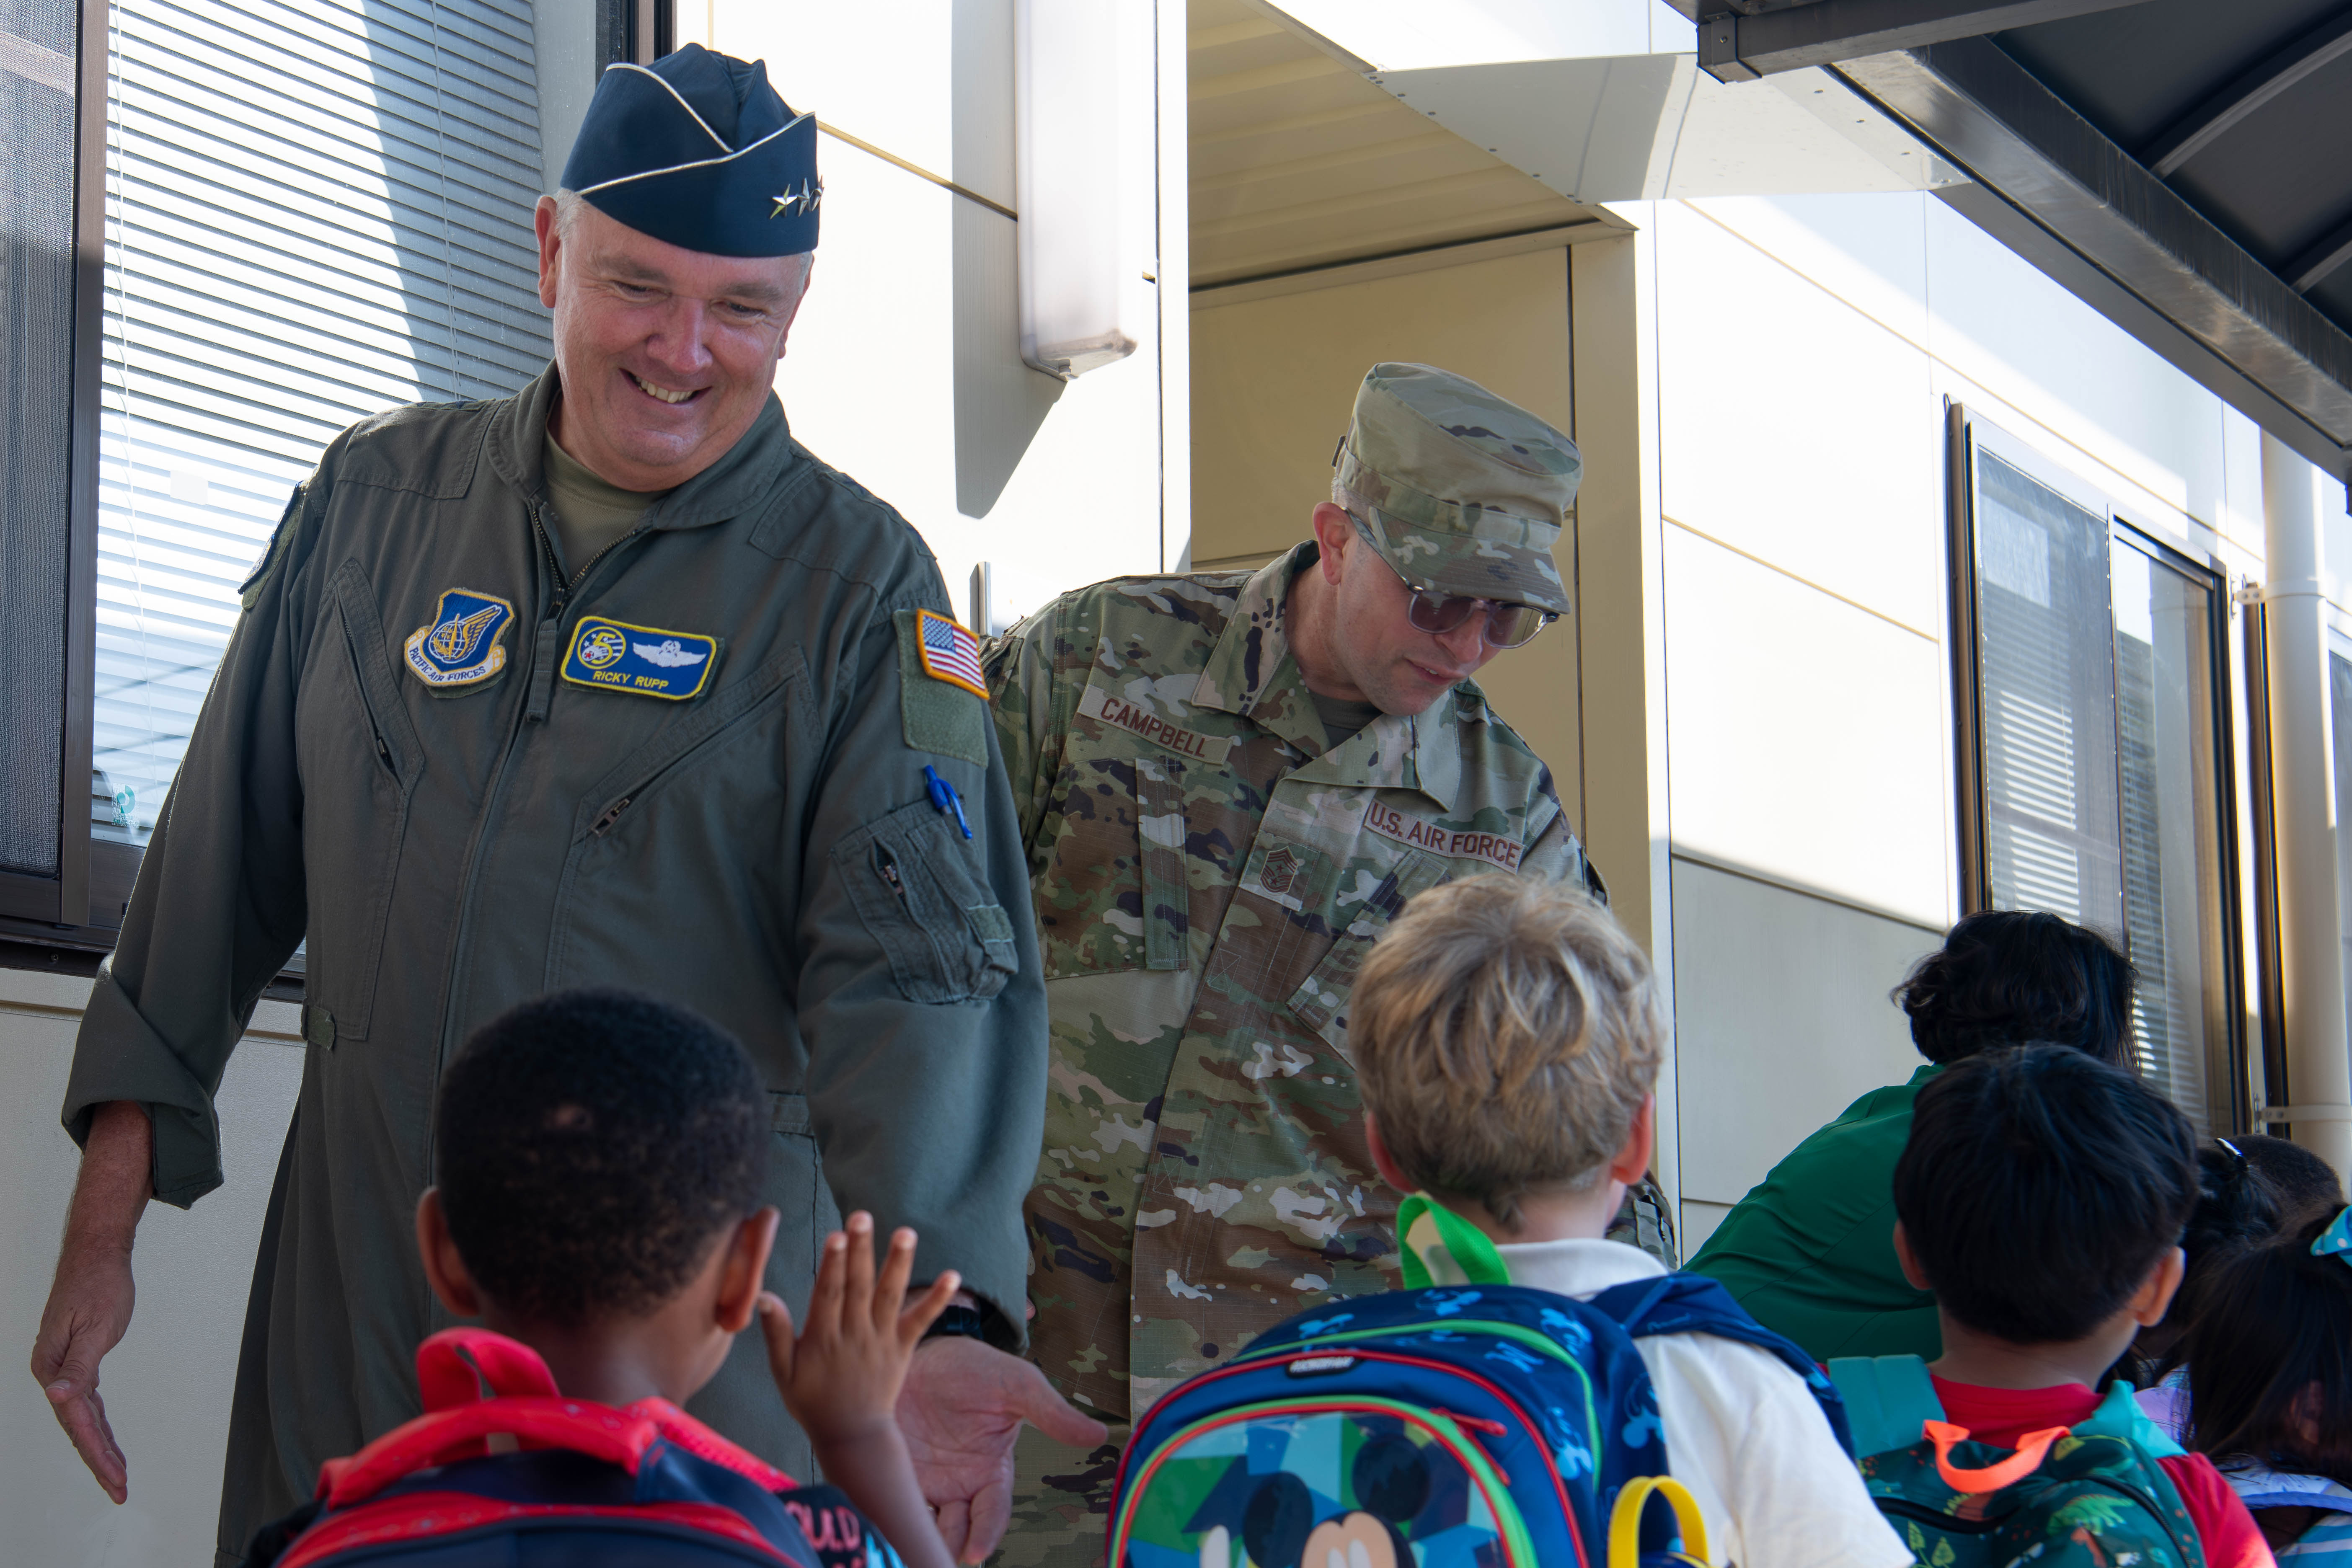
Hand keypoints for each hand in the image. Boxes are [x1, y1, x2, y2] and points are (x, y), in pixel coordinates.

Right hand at [31, 1099, 150, 1505]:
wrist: (96, 1252)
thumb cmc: (99, 1283)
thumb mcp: (97, 1323)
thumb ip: (78, 1365)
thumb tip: (58, 1395)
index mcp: (54, 1366)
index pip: (77, 1420)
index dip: (97, 1452)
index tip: (117, 1476)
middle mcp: (53, 1372)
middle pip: (78, 1427)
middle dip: (100, 1461)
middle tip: (121, 1490)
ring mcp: (63, 1369)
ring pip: (82, 1419)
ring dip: (99, 1449)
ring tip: (118, 1477)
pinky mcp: (77, 1362)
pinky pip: (87, 1404)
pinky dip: (98, 1427)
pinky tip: (108, 1445)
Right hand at [758, 1212, 957, 1445]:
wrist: (852, 1436)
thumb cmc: (812, 1401)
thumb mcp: (784, 1373)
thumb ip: (776, 1335)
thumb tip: (764, 1297)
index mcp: (823, 1339)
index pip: (828, 1296)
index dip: (832, 1266)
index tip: (836, 1236)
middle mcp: (854, 1336)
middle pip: (858, 1287)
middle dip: (860, 1251)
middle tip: (862, 1216)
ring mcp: (881, 1341)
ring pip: (890, 1297)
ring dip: (898, 1264)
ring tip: (906, 1233)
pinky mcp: (903, 1348)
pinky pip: (921, 1321)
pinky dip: (937, 1299)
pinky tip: (952, 1275)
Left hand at [897, 1334, 1109, 1562]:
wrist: (921, 1347)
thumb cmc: (975, 1366)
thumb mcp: (1017, 1385)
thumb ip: (1051, 1413)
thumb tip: (1098, 1434)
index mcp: (992, 1471)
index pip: (993, 1514)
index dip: (985, 1535)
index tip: (974, 1554)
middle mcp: (959, 1485)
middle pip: (956, 1531)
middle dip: (947, 1547)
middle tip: (934, 1558)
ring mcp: (927, 1481)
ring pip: (925, 1524)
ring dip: (918, 1537)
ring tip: (906, 1543)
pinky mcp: (895, 1471)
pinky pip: (893, 1502)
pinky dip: (889, 1516)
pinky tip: (881, 1520)